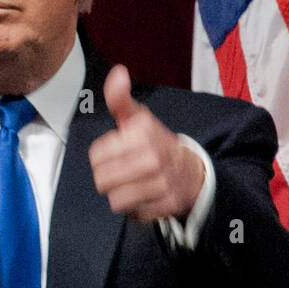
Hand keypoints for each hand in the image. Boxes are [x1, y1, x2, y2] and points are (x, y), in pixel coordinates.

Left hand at [88, 65, 204, 221]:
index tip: (116, 154)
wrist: (192, 172)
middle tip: (122, 173)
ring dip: (121, 195)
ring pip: (116, 200)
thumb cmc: (156, 145)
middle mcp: (154, 156)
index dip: (102, 157)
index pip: (96, 156)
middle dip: (109, 178)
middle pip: (102, 181)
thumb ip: (120, 99)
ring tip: (133, 185)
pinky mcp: (167, 205)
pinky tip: (145, 196)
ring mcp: (163, 182)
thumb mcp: (138, 119)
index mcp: (143, 133)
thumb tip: (118, 72)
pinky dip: (136, 209)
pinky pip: (134, 214)